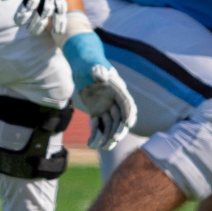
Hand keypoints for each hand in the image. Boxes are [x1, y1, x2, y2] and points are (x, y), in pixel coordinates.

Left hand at [61, 30, 135, 150]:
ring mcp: (106, 107)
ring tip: (103, 147)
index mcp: (117, 90)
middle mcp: (114, 101)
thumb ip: (98, 70)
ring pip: (110, 125)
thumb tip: (98, 72)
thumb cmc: (90, 63)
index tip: (127, 124)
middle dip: (117, 131)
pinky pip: (97, 125)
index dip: (128, 114)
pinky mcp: (97, 112)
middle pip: (119, 118)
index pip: (127, 104)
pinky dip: (95, 135)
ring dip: (107, 137)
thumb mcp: (94, 65)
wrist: (83, 65)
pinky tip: (91, 144)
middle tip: (113, 141)